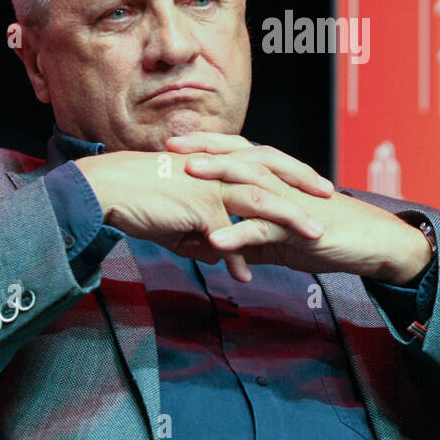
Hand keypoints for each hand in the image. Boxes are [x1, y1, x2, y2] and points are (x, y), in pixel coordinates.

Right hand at [73, 149, 327, 282]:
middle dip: (303, 185)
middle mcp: (218, 169)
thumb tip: (226, 259)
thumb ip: (207, 236)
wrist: (108, 189)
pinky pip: (224, 234)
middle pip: (271, 173)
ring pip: (260, 199)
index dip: (290, 172)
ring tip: (315, 234)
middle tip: (331, 196)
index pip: (263, 163)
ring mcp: (209, 185)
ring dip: (290, 217)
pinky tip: (246, 275)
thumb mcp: (181, 217)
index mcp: (218, 163)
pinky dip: (237, 256)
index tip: (314, 183)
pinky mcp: (196, 206)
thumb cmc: (141, 199)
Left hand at [167, 133, 433, 283]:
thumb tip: (216, 246)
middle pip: (240, 157)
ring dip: (218, 178)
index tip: (172, 145)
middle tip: (169, 146)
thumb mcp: (280, 237)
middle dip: (204, 149)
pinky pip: (266, 230)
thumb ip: (249, 239)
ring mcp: (291, 202)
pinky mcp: (301, 227)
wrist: (373, 244)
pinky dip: (240, 234)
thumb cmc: (328, 235)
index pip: (237, 155)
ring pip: (251, 183)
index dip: (206, 147)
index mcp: (277, 180)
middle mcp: (282, 183)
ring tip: (186, 175)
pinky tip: (215, 242)